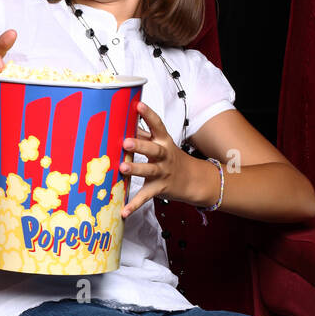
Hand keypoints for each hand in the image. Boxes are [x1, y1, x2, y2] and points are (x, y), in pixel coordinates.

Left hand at [118, 102, 202, 217]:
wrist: (193, 179)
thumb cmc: (169, 157)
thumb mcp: (160, 144)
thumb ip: (143, 134)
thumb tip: (122, 122)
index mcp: (163, 141)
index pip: (157, 125)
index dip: (148, 115)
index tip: (138, 105)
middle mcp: (164, 155)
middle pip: (153, 149)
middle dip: (140, 145)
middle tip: (126, 142)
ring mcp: (162, 172)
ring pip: (149, 171)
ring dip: (136, 169)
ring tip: (123, 167)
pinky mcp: (159, 188)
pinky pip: (146, 197)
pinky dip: (134, 204)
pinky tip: (124, 211)